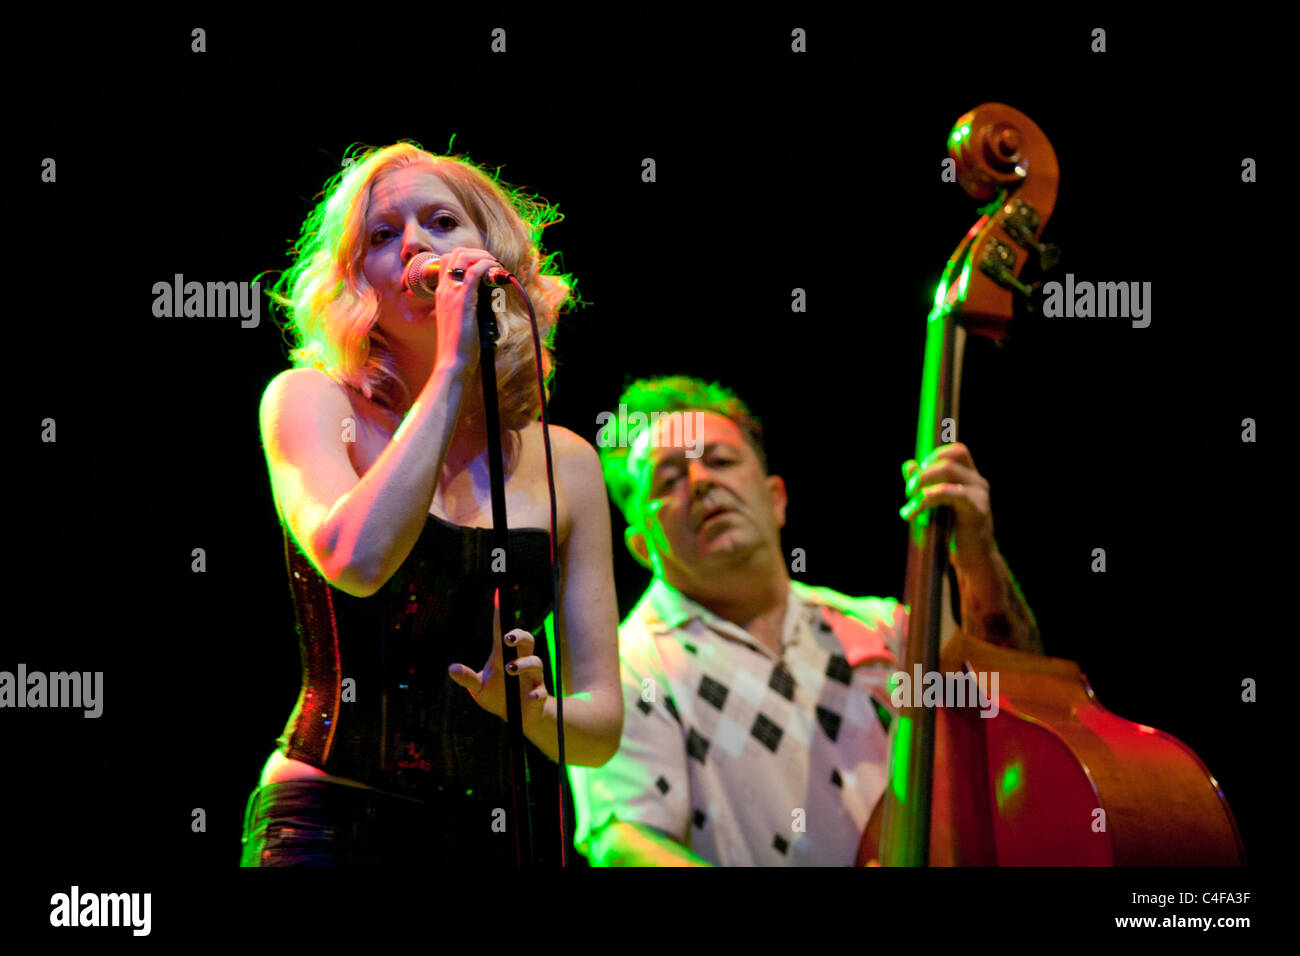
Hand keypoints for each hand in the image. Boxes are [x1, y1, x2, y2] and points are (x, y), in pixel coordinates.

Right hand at [431, 247, 505, 374]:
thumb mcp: (461, 319)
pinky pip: (475, 270)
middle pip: (456, 253)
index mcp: (441, 293)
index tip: (483, 266)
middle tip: (493, 263)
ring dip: (483, 256)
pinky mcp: (462, 299)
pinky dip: (488, 266)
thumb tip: (487, 296)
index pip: (447, 260)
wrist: (452, 361)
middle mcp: (443, 289)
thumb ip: (469, 304)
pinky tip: (496, 272)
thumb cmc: (459, 346)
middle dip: (477, 253)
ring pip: (464, 257)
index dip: (466, 257)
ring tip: (496, 266)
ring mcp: (451, 292)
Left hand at [448, 599, 547, 730]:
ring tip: (510, 668)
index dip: (500, 615)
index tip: (498, 598)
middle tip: (507, 637)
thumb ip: (467, 678)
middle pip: (527, 640)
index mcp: (504, 657)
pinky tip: (531, 695)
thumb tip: (451, 668)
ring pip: (535, 662)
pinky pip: (541, 691)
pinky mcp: (539, 695)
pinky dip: (537, 692)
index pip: (502, 632)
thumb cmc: (499, 697)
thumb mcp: (478, 688)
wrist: (519, 717)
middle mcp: (521, 662)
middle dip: (520, 635)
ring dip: (524, 663)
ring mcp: (532, 678)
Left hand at [898, 442, 994, 564]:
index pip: (957, 450)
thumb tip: (908, 465)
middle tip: (908, 490)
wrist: (973, 560)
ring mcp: (980, 494)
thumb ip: (923, 484)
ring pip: (949, 471)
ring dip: (923, 482)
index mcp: (969, 477)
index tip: (917, 472)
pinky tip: (916, 510)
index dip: (935, 455)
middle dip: (923, 472)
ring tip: (909, 504)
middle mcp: (977, 482)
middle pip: (949, 458)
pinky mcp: (978, 510)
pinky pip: (953, 493)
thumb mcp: (934, 504)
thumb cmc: (952, 532)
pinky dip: (931, 497)